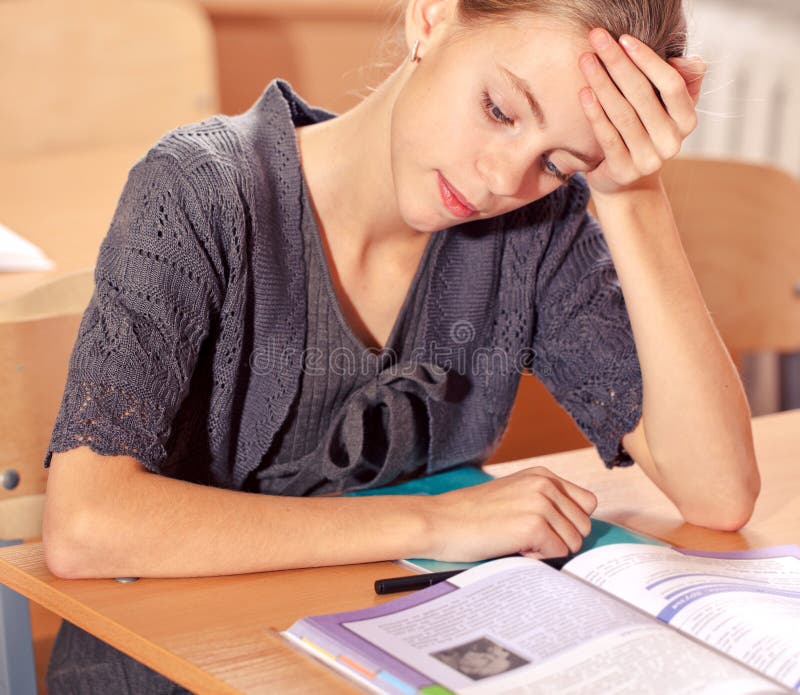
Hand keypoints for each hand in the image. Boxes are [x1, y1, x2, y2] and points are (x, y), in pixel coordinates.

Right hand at [428, 467, 597, 561]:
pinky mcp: (534, 525)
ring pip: (574, 542)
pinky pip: (558, 554)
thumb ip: (544, 502)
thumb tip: (575, 529)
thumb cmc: (470, 515)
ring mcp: (541, 503)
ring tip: (518, 543)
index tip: (546, 530)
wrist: (438, 521)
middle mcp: (545, 484)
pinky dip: (539, 559)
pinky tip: (513, 549)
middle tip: (527, 539)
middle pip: (583, 526)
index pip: (586, 504)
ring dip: (549, 550)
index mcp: (542, 475)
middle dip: (561, 540)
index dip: (569, 523)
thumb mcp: (513, 495)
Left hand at [577, 28, 706, 195]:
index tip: (624, 38)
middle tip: (597, 38)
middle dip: (617, 63)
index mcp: (687, 121)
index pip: (672, 84)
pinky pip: (607, 136)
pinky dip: (595, 113)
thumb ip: (681, 82)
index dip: (648, 60)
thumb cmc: (646, 133)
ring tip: (585, 59)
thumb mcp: (667, 109)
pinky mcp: (623, 170)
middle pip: (642, 95)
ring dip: (602, 82)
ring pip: (622, 114)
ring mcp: (648, 159)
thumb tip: (688, 60)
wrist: (628, 183)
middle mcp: (672, 141)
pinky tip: (583, 92)